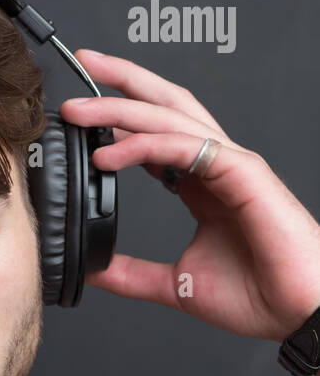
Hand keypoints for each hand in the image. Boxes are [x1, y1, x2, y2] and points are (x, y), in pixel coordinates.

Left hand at [60, 50, 319, 341]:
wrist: (297, 312)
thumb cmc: (257, 295)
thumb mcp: (175, 285)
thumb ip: (132, 274)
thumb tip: (94, 271)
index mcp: (202, 184)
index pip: (156, 135)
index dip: (119, 117)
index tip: (81, 113)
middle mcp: (215, 165)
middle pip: (164, 106)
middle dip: (121, 82)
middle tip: (83, 63)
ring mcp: (230, 163)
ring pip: (168, 118)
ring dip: (119, 108)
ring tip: (78, 110)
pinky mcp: (242, 172)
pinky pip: (184, 147)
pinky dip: (143, 146)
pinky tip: (109, 154)